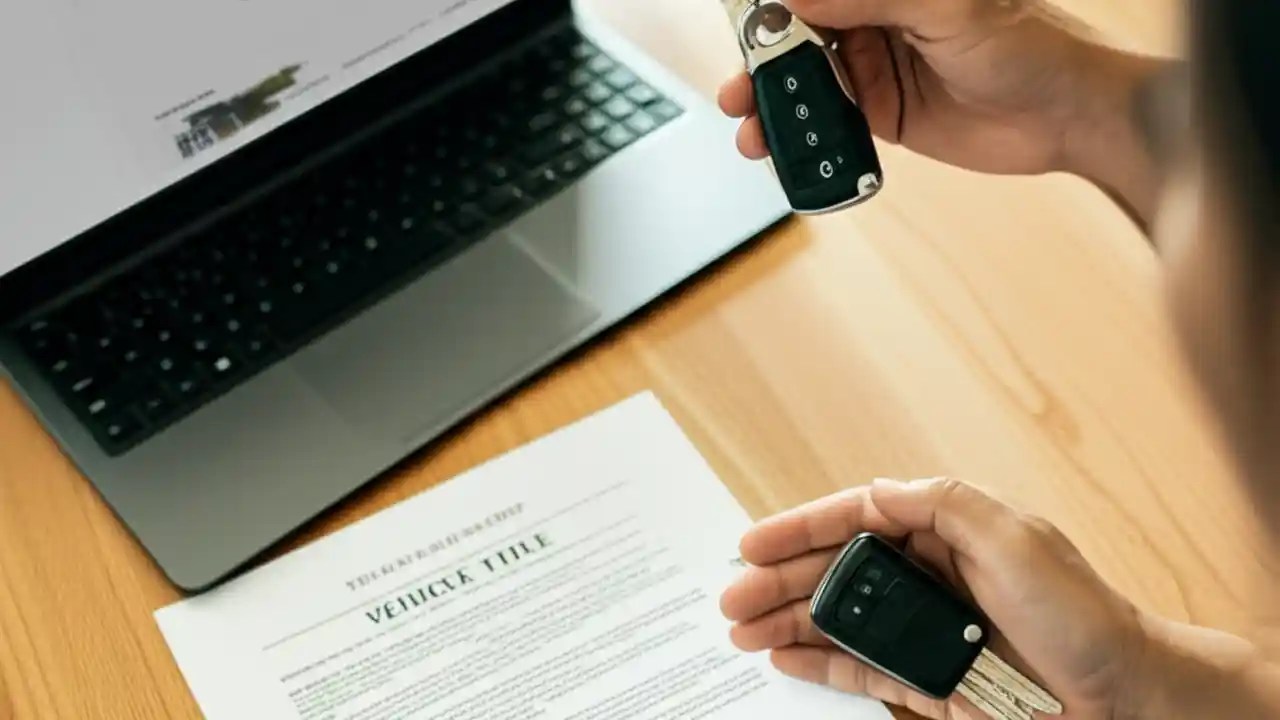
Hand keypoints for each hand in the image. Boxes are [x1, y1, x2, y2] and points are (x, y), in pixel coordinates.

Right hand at [717, 0, 1124, 176]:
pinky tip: (780, 150)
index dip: (774, 11)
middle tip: (738, 92)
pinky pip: (828, 125)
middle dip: (760, 65)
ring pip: (804, 84)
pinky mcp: (881, 116)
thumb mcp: (946, 9)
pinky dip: (800, 138)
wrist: (1066, 115)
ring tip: (750, 130)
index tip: (743, 28)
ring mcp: (875, 69)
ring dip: (771, 106)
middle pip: (796, 38)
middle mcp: (874, 20)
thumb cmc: (1025, 44)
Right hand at [719, 478, 1149, 718]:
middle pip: (835, 572)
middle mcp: (929, 576)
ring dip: (786, 622)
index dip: (801, 527)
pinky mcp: (926, 679)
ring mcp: (923, 629)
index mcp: (947, 532)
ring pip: (838, 619)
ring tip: (741, 630)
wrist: (1126, 698)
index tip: (755, 541)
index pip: (857, 520)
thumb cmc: (1086, 617)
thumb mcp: (1019, 540)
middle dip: (779, 581)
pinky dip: (818, 662)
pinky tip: (783, 657)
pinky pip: (859, 666)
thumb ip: (946, 506)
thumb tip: (879, 490)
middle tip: (733, 596)